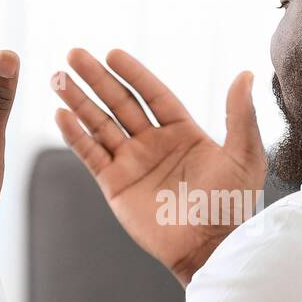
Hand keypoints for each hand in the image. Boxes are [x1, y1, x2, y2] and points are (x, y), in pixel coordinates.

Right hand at [51, 49, 266, 285]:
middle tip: (74, 54)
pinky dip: (75, 135)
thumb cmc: (232, 205)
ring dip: (79, 101)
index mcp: (184, 132)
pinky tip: (60, 114)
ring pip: (100, 124)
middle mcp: (154, 144)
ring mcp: (133, 164)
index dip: (133, 73)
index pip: (152, 94)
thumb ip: (240, 115)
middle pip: (120, 103)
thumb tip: (245, 73)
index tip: (112, 53)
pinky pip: (91, 155)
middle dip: (97, 79)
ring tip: (57, 78)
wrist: (210, 249)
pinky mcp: (116, 186)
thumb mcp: (245, 156)